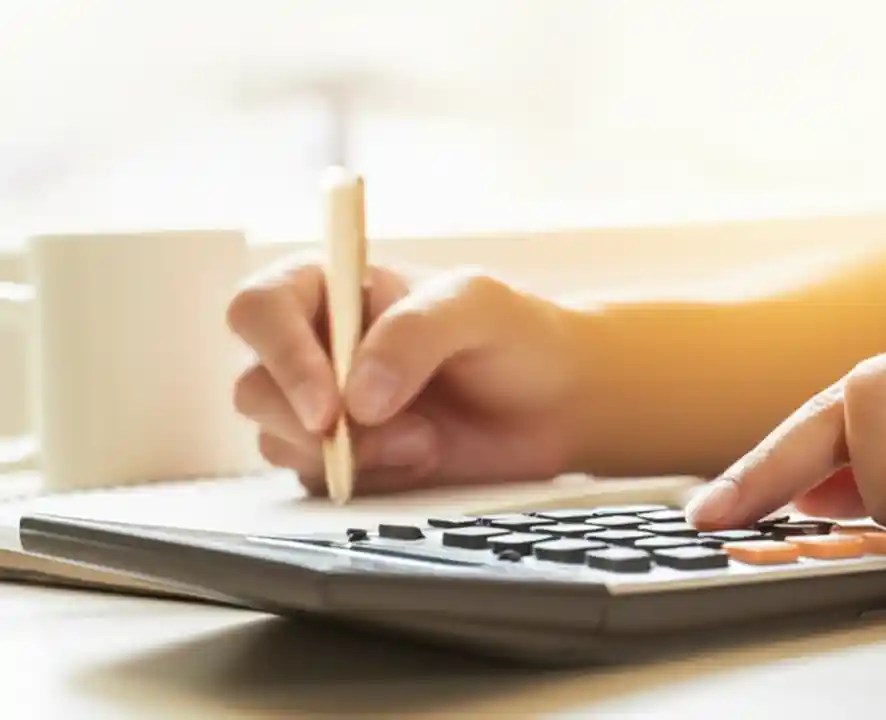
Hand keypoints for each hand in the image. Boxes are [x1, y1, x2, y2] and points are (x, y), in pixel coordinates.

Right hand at [226, 255, 581, 494]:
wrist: (556, 405)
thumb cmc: (517, 336)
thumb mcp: (478, 307)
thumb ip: (416, 331)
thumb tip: (357, 395)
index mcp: (332, 288)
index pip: (260, 308)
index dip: (280, 355)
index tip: (330, 404)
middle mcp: (316, 347)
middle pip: (255, 387)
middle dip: (315, 422)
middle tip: (392, 431)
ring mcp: (324, 408)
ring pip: (279, 441)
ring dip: (352, 454)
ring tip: (428, 441)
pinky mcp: (342, 460)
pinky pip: (317, 481)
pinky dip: (369, 479)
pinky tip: (424, 460)